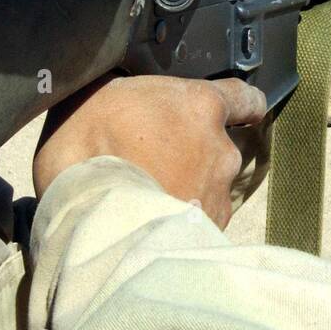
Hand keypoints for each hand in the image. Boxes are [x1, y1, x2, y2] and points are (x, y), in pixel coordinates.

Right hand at [34, 75, 266, 227]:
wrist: (88, 217)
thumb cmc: (86, 148)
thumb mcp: (103, 97)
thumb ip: (138, 100)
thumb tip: (130, 103)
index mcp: (200, 106)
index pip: (244, 98)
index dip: (241, 105)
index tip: (239, 112)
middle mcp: (220, 150)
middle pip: (218, 149)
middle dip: (192, 157)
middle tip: (152, 165)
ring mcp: (217, 194)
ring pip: (208, 188)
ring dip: (185, 190)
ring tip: (145, 201)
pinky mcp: (208, 232)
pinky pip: (199, 222)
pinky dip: (181, 223)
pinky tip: (151, 225)